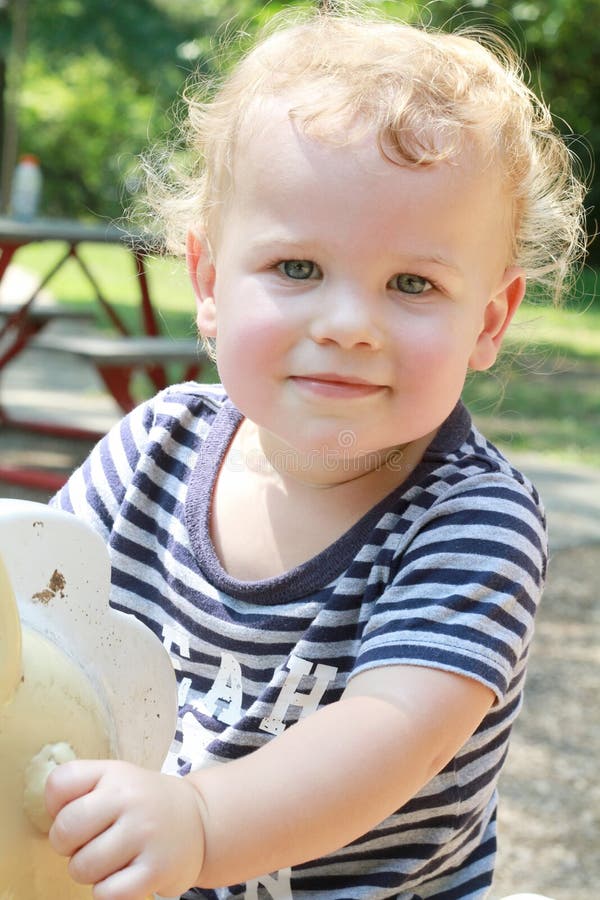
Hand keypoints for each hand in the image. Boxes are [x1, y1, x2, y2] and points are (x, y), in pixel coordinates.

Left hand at [45, 759, 205, 899]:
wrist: (200, 821)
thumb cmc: (144, 803)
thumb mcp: (117, 779)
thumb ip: (80, 785)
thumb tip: (47, 814)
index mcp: (115, 773)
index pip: (59, 784)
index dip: (56, 806)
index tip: (76, 811)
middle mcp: (130, 799)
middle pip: (64, 831)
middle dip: (68, 846)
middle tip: (90, 842)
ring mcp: (145, 834)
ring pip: (82, 868)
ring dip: (89, 871)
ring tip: (111, 858)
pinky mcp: (156, 869)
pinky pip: (106, 893)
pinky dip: (108, 891)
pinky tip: (124, 875)